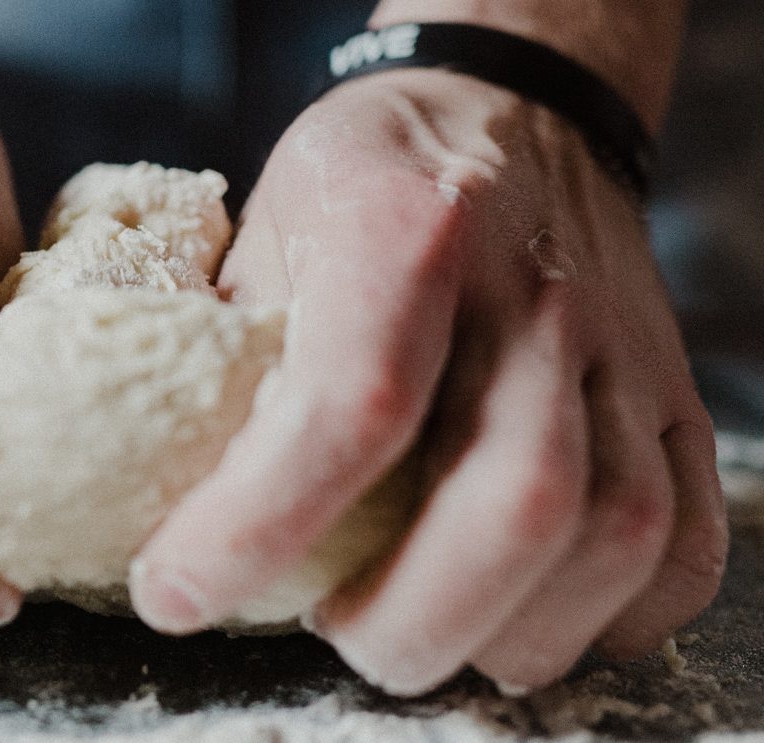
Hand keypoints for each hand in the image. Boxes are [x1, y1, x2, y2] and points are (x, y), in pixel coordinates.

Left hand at [131, 69, 727, 694]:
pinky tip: (523, 618)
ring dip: (506, 631)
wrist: (508, 112)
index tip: (178, 594)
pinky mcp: (670, 394)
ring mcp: (619, 347)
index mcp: (405, 230)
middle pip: (514, 498)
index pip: (351, 405)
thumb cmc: (367, 178)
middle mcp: (532, 290)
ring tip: (417, 634)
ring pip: (611, 533)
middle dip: (409, 618)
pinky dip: (611, 616)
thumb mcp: (264, 226)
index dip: (257, 525)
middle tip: (331, 637)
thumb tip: (163, 489)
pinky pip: (682, 536)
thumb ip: (224, 350)